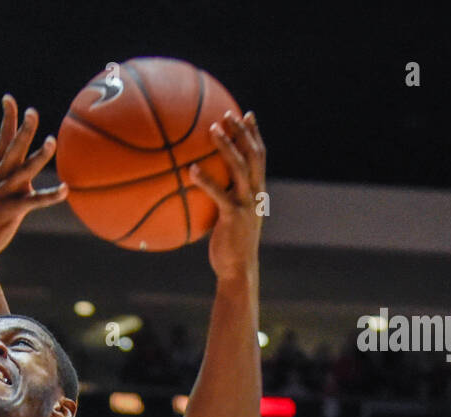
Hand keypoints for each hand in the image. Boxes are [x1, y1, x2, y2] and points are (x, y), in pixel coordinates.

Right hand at [0, 95, 67, 259]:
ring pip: (23, 171)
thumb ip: (18, 180)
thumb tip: (31, 171)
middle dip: (23, 129)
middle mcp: (0, 179)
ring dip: (38, 156)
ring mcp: (4, 194)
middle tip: (32, 111)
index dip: (7, 119)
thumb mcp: (1, 194)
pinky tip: (65, 190)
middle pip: (13, 148)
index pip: (3, 140)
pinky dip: (50, 196)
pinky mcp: (10, 211)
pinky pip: (33, 201)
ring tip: (52, 142)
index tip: (9, 98)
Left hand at [190, 111, 265, 282]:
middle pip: (253, 154)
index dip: (254, 134)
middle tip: (228, 113)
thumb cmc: (229, 245)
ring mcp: (247, 203)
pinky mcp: (234, 216)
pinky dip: (206, 180)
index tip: (246, 114)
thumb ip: (222, 199)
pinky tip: (191, 169)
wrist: (238, 269)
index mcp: (257, 191)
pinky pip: (219, 193)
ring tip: (212, 129)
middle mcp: (256, 193)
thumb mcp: (229, 218)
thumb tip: (198, 186)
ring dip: (226, 145)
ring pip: (239, 167)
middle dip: (242, 132)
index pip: (259, 156)